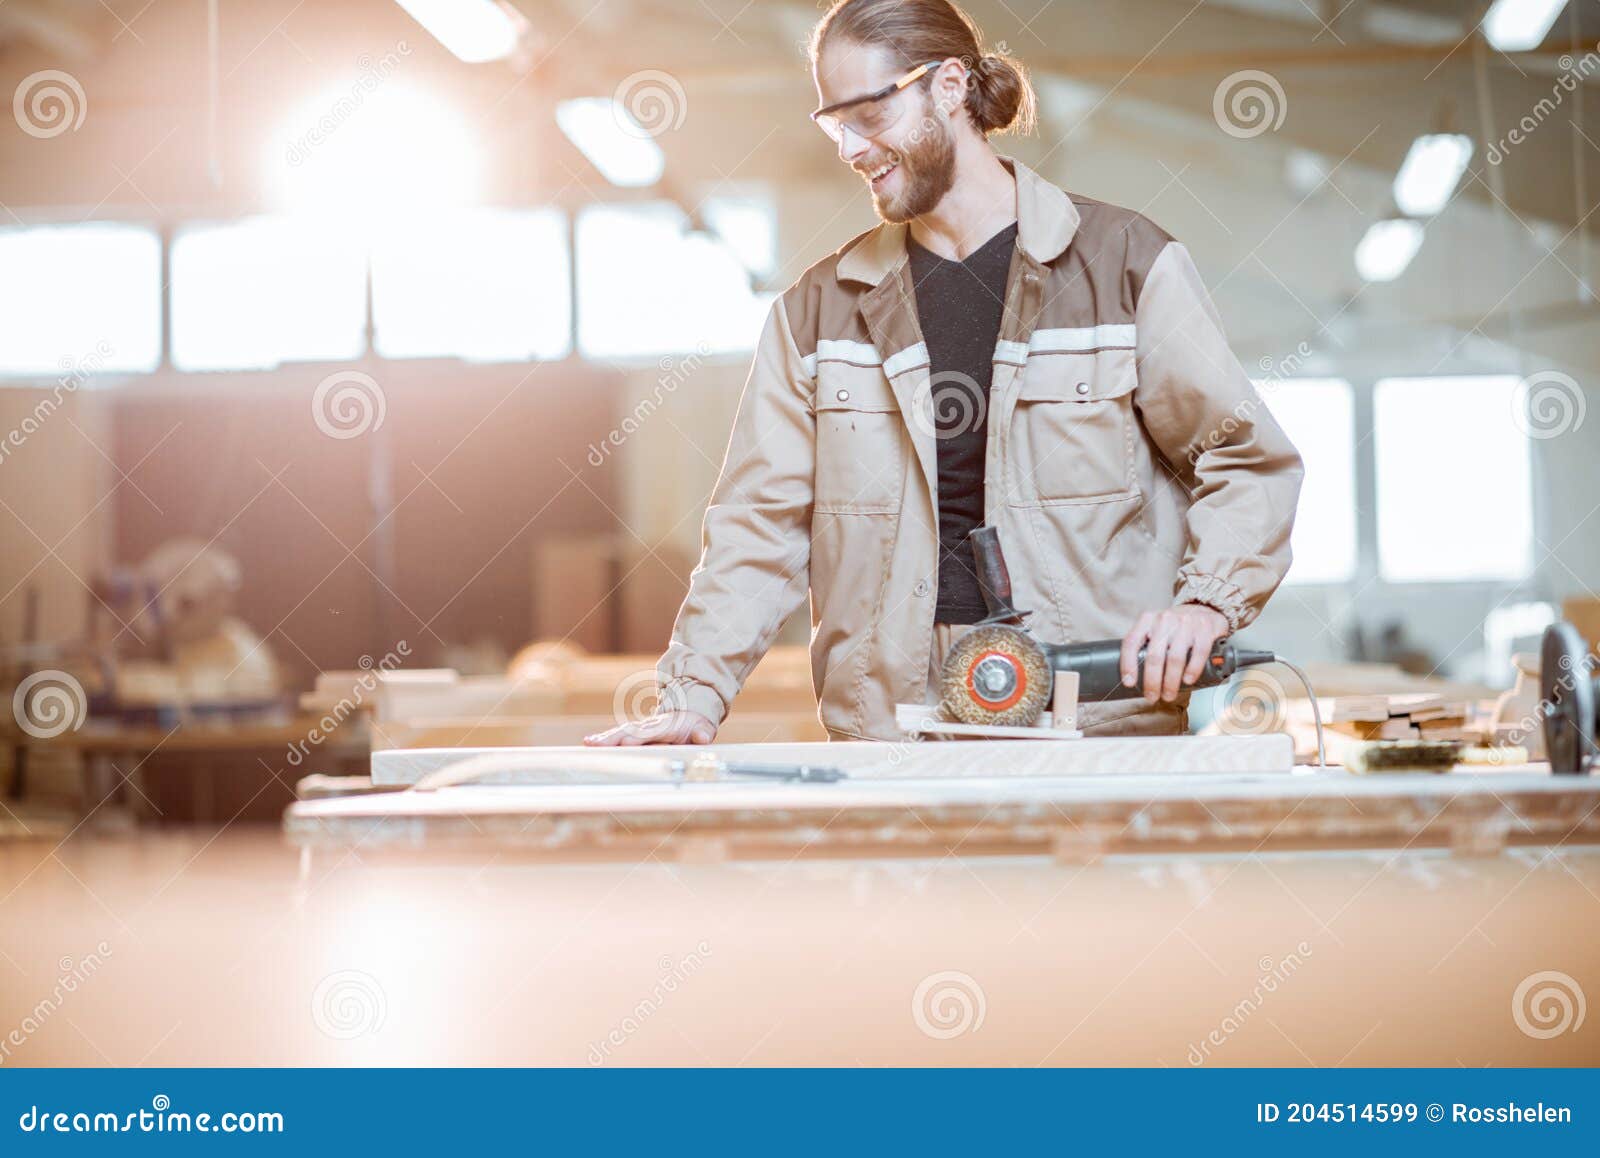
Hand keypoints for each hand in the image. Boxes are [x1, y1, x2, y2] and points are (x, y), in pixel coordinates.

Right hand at [583, 710, 716, 746]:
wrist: (688, 712)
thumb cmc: (695, 725)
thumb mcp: (703, 727)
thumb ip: (703, 732)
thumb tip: (703, 737)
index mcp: (667, 726)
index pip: (652, 732)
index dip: (641, 737)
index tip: (628, 743)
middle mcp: (650, 726)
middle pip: (630, 732)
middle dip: (615, 739)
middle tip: (599, 745)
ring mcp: (640, 729)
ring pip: (620, 733)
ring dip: (605, 739)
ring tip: (589, 744)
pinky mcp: (634, 734)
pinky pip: (617, 737)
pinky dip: (603, 740)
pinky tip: (589, 743)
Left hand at [1120, 604, 1229, 702]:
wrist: (1203, 609)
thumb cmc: (1175, 626)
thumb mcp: (1155, 629)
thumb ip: (1145, 645)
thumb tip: (1134, 677)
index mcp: (1147, 619)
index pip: (1132, 642)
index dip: (1127, 664)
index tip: (1129, 682)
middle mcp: (1165, 619)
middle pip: (1154, 656)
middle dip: (1152, 681)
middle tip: (1152, 696)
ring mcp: (1186, 623)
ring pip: (1175, 658)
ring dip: (1171, 681)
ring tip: (1169, 694)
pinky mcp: (1205, 628)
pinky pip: (1198, 653)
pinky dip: (1192, 670)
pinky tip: (1188, 680)